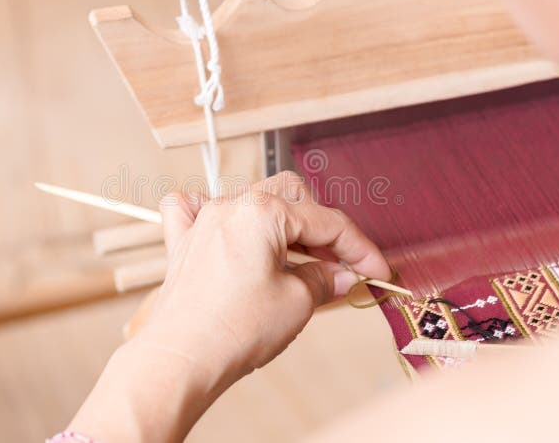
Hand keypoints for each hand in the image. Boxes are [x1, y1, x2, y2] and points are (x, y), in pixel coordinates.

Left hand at [66, 172, 389, 441]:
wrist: (181, 359)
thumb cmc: (233, 330)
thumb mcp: (297, 303)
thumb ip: (324, 280)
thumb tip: (340, 275)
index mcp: (263, 213)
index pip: (326, 222)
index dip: (359, 248)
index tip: (376, 269)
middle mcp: (230, 207)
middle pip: (291, 199)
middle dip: (321, 229)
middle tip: (340, 265)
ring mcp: (202, 222)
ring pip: (253, 202)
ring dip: (282, 225)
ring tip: (300, 259)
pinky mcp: (183, 243)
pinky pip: (194, 208)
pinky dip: (215, 211)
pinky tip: (229, 228)